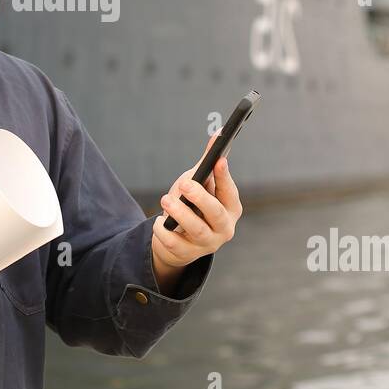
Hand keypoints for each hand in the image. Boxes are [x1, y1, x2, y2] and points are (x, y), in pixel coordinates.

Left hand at [151, 133, 241, 274]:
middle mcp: (224, 228)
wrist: (176, 239)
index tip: (218, 160)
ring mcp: (207, 244)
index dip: (225, 176)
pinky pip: (176, 244)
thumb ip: (208, 162)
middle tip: (185, 184)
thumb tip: (219, 133)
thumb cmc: (192, 205)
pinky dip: (164, 232)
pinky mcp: (188, 255)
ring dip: (180, 213)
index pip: (229, 192)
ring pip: (197, 230)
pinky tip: (158, 222)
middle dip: (201, 198)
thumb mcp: (199, 183)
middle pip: (216, 214)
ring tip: (166, 200)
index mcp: (231, 208)